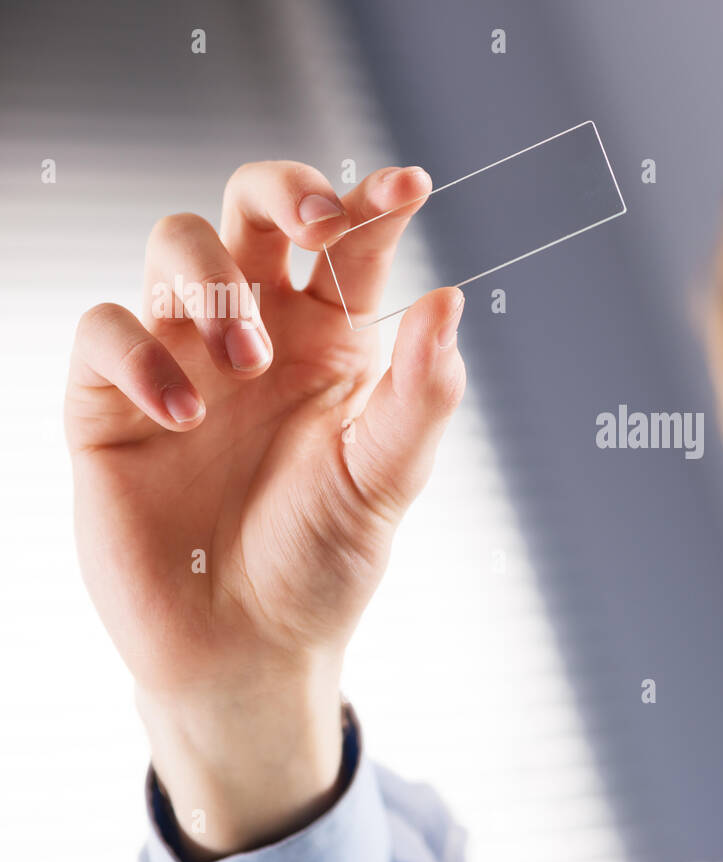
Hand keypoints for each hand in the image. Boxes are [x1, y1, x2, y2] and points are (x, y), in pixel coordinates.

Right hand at [64, 161, 465, 860]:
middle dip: (284, 192)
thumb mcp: (386, 479)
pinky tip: (183, 414)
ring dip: (216, 284)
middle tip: (316, 227)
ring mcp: (183, 357)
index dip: (374, 205)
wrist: (245, 645)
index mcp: (331, 344)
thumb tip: (448, 303)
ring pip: (179, 247)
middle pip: (254, 211)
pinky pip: (106, 329)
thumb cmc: (321, 561)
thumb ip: (420, 394)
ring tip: (248, 361)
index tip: (410, 186)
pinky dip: (141, 353)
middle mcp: (258, 334)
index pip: (349, 248)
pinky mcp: (112, 399)